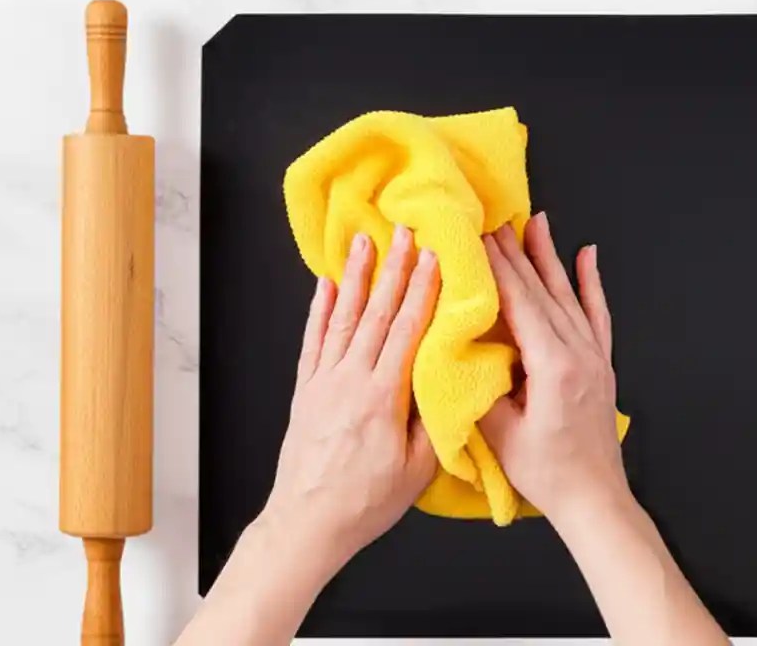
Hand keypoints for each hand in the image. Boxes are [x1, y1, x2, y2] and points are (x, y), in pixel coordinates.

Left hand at [260, 226, 439, 567]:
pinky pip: (313, 340)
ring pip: (343, 317)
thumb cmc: (365, 503)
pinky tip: (327, 286)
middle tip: (405, 232)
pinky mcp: (305, 390)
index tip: (435, 257)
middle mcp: (350, 380)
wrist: (308, 524)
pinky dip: (320, 310)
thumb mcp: (418, 469)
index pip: (407, 329)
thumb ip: (436, 421)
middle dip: (394, 268)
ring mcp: (323, 382)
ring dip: (357, 277)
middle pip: (376, 313)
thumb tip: (451, 382)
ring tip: (364, 241)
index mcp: (382, 396)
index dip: (423, 290)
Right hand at [479, 212, 627, 524]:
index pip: (521, 305)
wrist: (594, 499)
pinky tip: (587, 256)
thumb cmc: (547, 474)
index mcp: (553, 367)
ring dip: (550, 258)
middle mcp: (578, 353)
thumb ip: (481, 390)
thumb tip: (458, 355)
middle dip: (516, 254)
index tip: (479, 239)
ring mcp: (594, 357)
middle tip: (495, 220)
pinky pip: (597, 315)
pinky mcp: (601, 364)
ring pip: (569, 296)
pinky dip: (591, 284)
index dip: (498, 269)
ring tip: (535, 222)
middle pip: (543, 292)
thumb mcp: (501, 436)